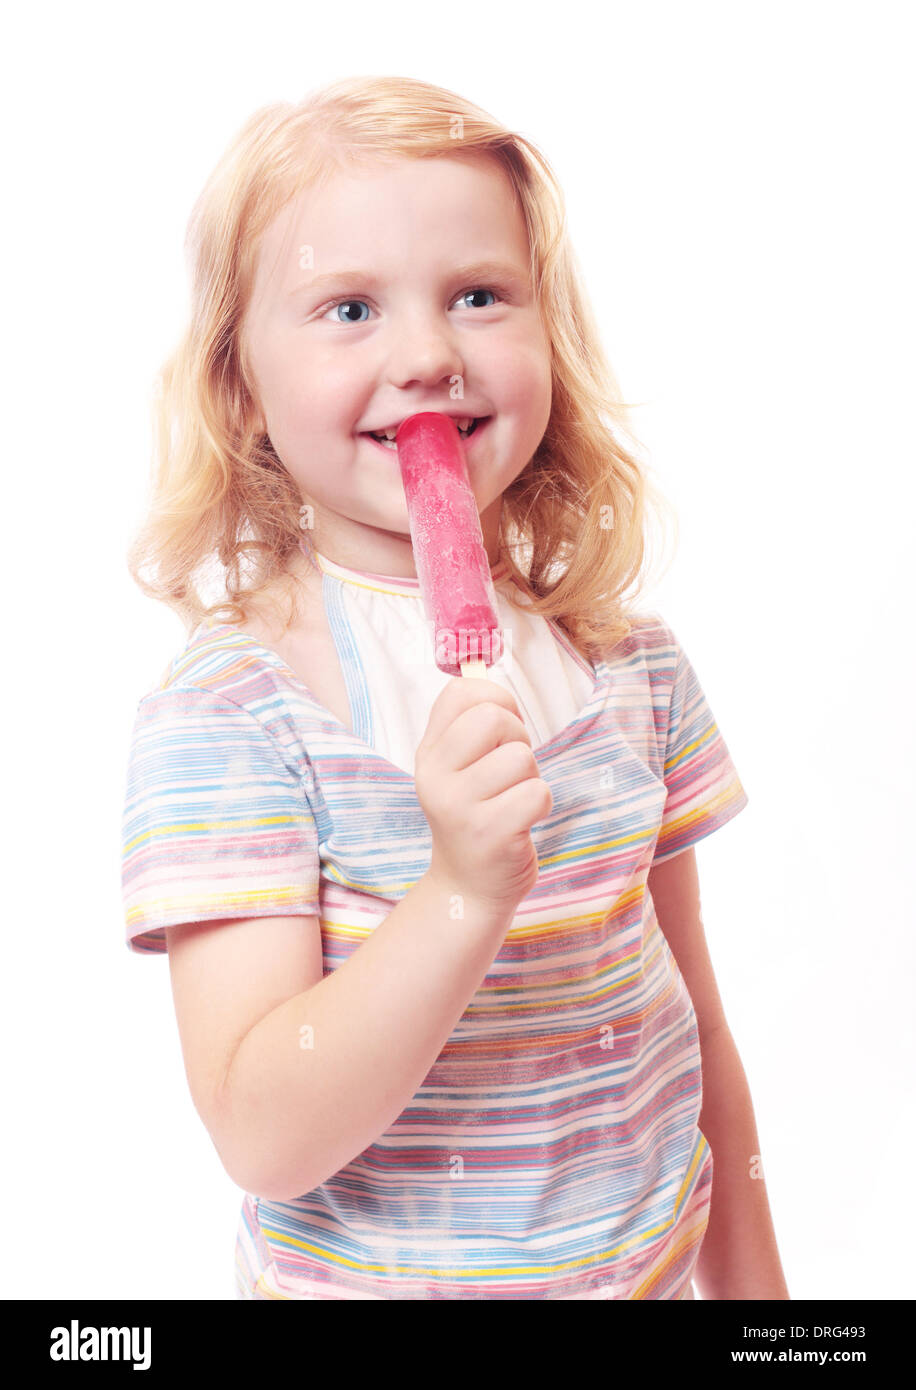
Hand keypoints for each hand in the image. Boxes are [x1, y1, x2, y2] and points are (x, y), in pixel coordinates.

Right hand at [414, 675, 552, 914]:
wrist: (467, 887)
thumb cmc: (475, 816)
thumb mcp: (457, 768)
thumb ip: (468, 725)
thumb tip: (488, 677)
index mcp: (428, 752)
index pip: (461, 692)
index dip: (496, 699)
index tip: (500, 730)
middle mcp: (435, 775)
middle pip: (494, 718)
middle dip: (518, 738)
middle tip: (511, 770)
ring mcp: (459, 806)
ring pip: (521, 757)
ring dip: (531, 776)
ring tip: (513, 799)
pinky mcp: (490, 832)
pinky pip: (537, 792)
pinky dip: (541, 804)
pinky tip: (522, 821)